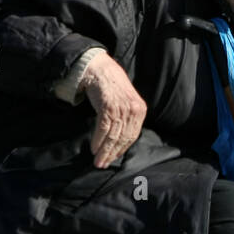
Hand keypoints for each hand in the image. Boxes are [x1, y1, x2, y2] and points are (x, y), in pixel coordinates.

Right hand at [81, 54, 147, 168]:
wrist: (100, 68)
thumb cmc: (111, 85)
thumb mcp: (126, 101)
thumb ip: (126, 117)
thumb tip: (120, 138)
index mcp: (140, 109)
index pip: (133, 135)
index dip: (122, 149)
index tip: (114, 158)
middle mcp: (133, 110)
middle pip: (123, 138)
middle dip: (112, 154)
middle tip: (103, 164)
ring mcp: (122, 109)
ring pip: (113, 136)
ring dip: (104, 151)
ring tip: (98, 161)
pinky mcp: (109, 107)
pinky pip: (103, 129)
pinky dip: (98, 141)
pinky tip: (93, 148)